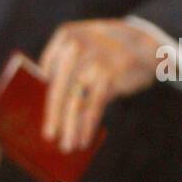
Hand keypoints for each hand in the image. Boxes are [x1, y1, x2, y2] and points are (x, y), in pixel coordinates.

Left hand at [39, 18, 159, 152]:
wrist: (149, 41)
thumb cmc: (109, 52)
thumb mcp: (87, 47)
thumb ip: (67, 68)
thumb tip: (49, 111)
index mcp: (65, 36)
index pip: (45, 71)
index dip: (38, 98)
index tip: (32, 119)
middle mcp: (76, 45)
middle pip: (58, 88)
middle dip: (53, 116)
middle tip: (48, 137)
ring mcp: (94, 59)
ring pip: (75, 100)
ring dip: (70, 127)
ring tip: (66, 145)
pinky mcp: (110, 73)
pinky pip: (94, 105)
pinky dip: (87, 125)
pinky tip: (83, 138)